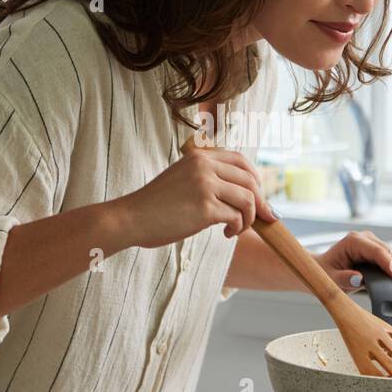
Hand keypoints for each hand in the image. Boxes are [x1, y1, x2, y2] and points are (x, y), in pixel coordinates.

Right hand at [122, 144, 276, 247]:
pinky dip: (236, 228)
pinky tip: (225, 234)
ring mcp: (205, 186)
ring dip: (248, 219)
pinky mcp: (205, 208)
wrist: (131, 218)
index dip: (256, 179)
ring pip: (248, 200)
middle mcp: (204, 166)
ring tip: (236, 229)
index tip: (259, 197)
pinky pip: (236, 217)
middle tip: (259, 218)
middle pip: (250, 181)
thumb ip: (207, 177)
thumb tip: (245, 192)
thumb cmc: (156, 205)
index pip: (241, 161)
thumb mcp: (182, 178)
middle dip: (260, 203)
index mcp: (200, 156)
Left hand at [315, 229, 391, 292]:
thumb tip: (358, 279)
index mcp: (353, 241)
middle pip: (389, 252)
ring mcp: (371, 243)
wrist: (323, 269)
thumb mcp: (331, 279)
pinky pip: (390, 259)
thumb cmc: (325, 272)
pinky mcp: (376, 250)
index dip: (389, 265)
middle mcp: (364, 238)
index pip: (377, 251)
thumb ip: (344, 279)